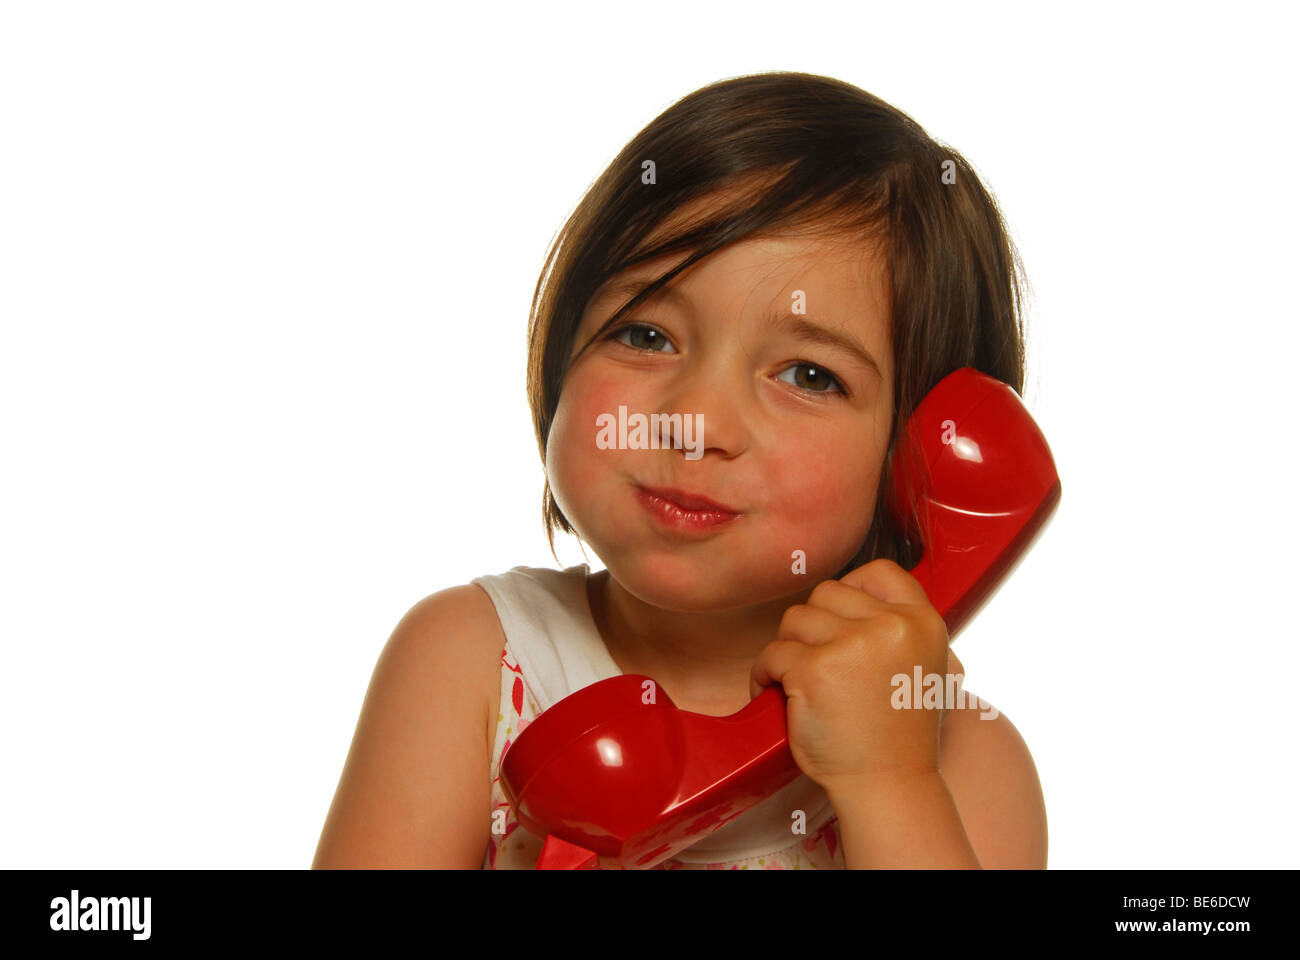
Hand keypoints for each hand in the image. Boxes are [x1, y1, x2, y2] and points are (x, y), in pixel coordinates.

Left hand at [749, 559, 952, 795]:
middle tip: (814, 662)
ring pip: (795, 619)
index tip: (838, 621)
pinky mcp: (814, 670)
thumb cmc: (897, 732)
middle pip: (827, 593)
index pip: (880, 572)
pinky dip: (764, 674)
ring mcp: (852, 646)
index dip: (851, 590)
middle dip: (813, 626)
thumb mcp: (921, 665)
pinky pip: (772, 653)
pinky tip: (773, 694)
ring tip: (794, 681)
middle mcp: (892, 626)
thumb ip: (896, 627)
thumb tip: (852, 592)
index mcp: (923, 622)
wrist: (887, 785)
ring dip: (787, 649)